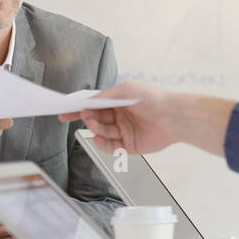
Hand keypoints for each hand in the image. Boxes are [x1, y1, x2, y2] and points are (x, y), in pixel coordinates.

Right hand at [59, 81, 181, 154]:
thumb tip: (88, 102)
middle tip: (83, 116)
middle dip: (87, 118)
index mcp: (118, 103)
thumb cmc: (153, 99)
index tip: (64, 112)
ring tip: (92, 125)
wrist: (173, 117)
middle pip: (96, 120)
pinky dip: (102, 144)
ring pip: (102, 133)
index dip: (79, 109)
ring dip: (95, 129)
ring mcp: (124, 132)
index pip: (94, 106)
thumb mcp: (126, 90)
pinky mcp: (129, 146)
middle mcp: (120, 117)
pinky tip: (97, 139)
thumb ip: (105, 96)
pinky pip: (111, 147)